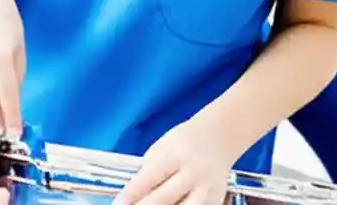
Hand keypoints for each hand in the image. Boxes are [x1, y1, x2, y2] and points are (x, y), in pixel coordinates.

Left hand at [113, 119, 237, 204]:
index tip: (118, 204)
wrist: (218, 138)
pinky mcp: (216, 201)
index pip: (149, 178)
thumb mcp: (161, 149)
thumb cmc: (182, 143)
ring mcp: (207, 190)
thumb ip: (149, 171)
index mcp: (174, 156)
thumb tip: (131, 197)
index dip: (132, 194)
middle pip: (165, 198)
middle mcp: (192, 173)